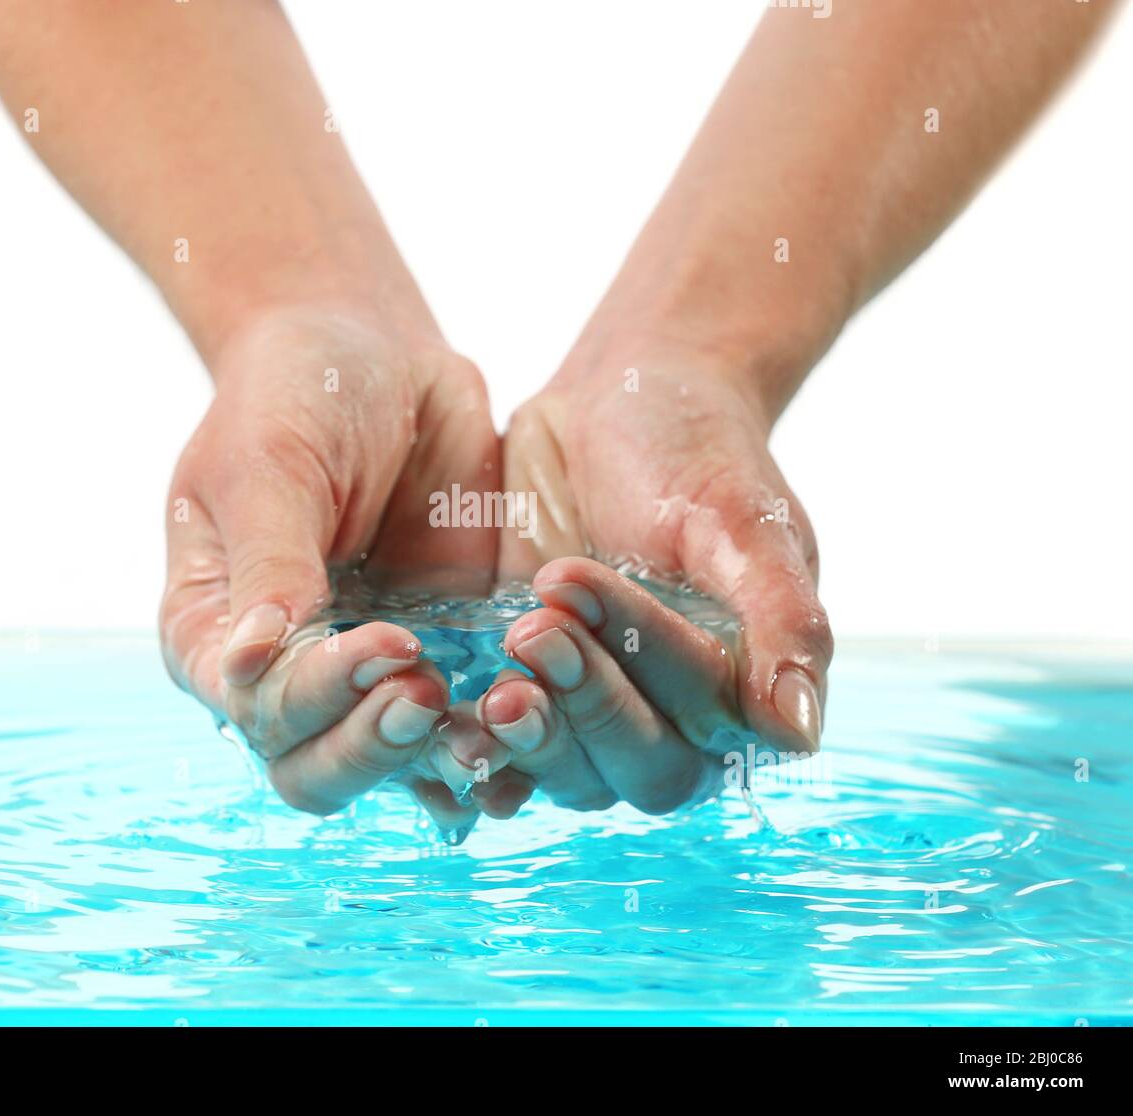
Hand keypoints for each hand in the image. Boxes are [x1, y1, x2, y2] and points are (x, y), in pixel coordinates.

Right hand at [160, 309, 531, 830]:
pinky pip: (466, 720)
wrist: (375, 350)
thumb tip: (247, 667)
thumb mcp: (267, 466)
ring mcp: (372, 669)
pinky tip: (537, 728)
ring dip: (441, 762)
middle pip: (318, 768)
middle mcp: (291, 672)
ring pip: (396, 764)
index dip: (321, 700)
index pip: (260, 712)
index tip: (387, 645)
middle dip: (373, 749)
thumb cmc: (293, 395)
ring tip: (498, 728)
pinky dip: (498, 737)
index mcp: (219, 635)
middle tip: (430, 698)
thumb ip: (269, 565)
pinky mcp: (445, 649)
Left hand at [485, 334, 831, 814]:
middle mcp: (676, 718)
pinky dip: (477, 749)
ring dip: (529, 733)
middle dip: (581, 703)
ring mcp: (598, 711)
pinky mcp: (531, 692)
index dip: (639, 663)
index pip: (699, 716)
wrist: (621, 402)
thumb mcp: (744, 521)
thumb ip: (781, 620)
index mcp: (745, 685)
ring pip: (570, 772)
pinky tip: (440, 727)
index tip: (574, 582)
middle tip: (529, 629)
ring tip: (494, 676)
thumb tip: (797, 735)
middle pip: (634, 765)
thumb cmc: (699, 451)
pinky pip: (508, 750)